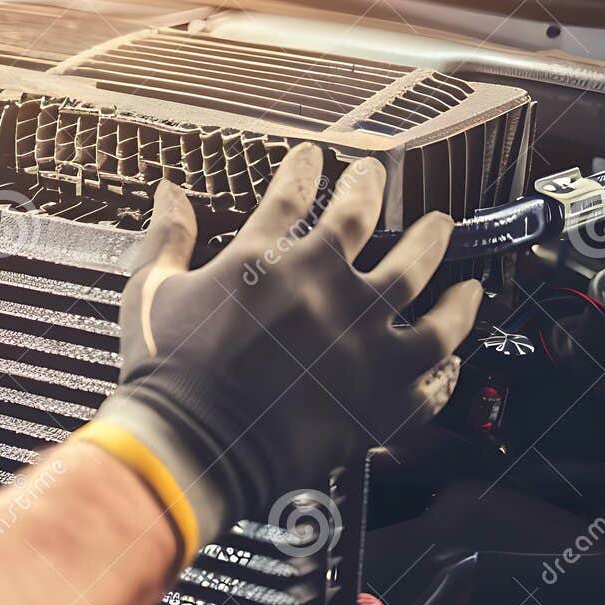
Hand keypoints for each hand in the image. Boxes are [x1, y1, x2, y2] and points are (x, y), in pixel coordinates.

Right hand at [80, 143, 481, 557]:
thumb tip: (169, 191)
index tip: (315, 156)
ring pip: (421, 280)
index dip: (305, 170)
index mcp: (265, 261)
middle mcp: (325, 287)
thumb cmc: (165, 374)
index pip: (292, 196)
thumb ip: (166, 238)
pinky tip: (454, 352)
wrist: (192, 449)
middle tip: (377, 178)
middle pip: (364, 219)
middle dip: (371, 189)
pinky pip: (436, 365)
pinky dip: (448, 355)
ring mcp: (365, 337)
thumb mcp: (150, 293)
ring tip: (444, 238)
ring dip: (435, 251)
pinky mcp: (389, 391)